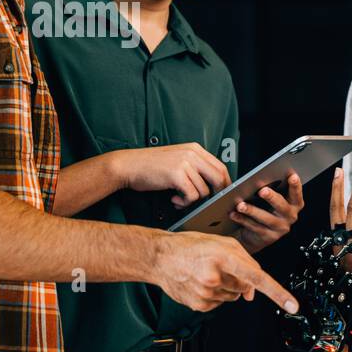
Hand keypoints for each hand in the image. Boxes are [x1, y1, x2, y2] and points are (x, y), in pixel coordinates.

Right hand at [114, 143, 231, 208]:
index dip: (225, 183)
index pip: (220, 166)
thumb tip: (214, 185)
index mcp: (194, 149)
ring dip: (193, 201)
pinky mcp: (177, 175)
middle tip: (207, 203)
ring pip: (204, 190)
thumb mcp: (177, 160)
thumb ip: (194, 168)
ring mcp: (185, 163)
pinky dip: (184, 203)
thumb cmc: (150, 166)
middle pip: (219, 177)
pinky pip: (192, 196)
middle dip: (217, 194)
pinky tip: (173, 200)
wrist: (127, 165)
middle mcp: (192, 154)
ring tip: (178, 200)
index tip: (222, 194)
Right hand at [152, 230, 297, 313]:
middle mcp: (216, 277)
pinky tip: (201, 283)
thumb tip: (253, 293)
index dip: (278, 293)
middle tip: (220, 267)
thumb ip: (246, 263)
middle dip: (240, 278)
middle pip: (246, 287)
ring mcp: (206, 293)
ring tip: (207, 273)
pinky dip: (216, 295)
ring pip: (234, 296)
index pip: (258, 278)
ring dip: (227, 286)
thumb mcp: (222, 244)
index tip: (293, 306)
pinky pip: (220, 303)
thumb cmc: (192, 246)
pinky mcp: (199, 305)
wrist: (160, 257)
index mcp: (225, 257)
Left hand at [232, 172, 303, 252]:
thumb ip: (270, 189)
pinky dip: (243, 220)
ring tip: (241, 205)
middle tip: (262, 191)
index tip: (292, 176)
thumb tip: (259, 179)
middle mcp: (290, 216)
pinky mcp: (268, 237)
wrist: (256, 234)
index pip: (296, 194)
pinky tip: (234, 214)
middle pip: (283, 206)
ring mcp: (280, 228)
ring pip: (267, 218)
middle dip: (272, 198)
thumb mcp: (270, 199)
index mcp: (294, 204)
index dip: (295, 185)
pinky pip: (254, 227)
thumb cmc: (264, 210)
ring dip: (253, 210)